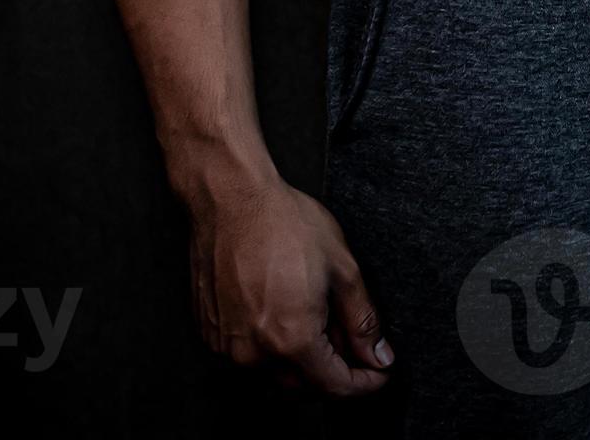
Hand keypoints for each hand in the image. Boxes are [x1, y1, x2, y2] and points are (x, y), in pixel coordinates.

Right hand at [187, 173, 392, 394]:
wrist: (231, 201)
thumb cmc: (285, 225)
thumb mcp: (342, 269)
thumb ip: (362, 321)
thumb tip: (378, 356)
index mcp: (291, 340)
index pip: (334, 387)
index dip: (364, 384)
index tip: (379, 374)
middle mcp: (253, 353)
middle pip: (304, 385)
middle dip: (334, 372)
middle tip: (354, 341)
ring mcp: (226, 345)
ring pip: (274, 372)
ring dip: (302, 358)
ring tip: (319, 317)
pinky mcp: (210, 333)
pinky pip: (248, 354)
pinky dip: (271, 345)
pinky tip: (286, 311)